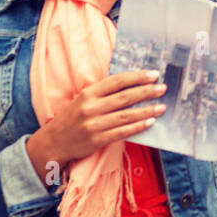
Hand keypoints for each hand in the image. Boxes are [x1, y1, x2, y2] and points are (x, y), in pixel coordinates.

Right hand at [25, 70, 166, 179]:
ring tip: (162, 106)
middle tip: (163, 88)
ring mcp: (93, 125)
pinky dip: (138, 127)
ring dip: (147, 110)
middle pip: (124, 97)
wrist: (53, 142)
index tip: (154, 74)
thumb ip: (104, 92)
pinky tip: (150, 122)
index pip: (117, 81)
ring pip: (126, 116)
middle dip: (146, 92)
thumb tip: (133, 84)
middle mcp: (91, 108)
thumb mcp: (83, 99)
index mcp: (88, 93)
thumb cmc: (72, 117)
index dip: (137, 77)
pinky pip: (122, 132)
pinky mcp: (96, 140)